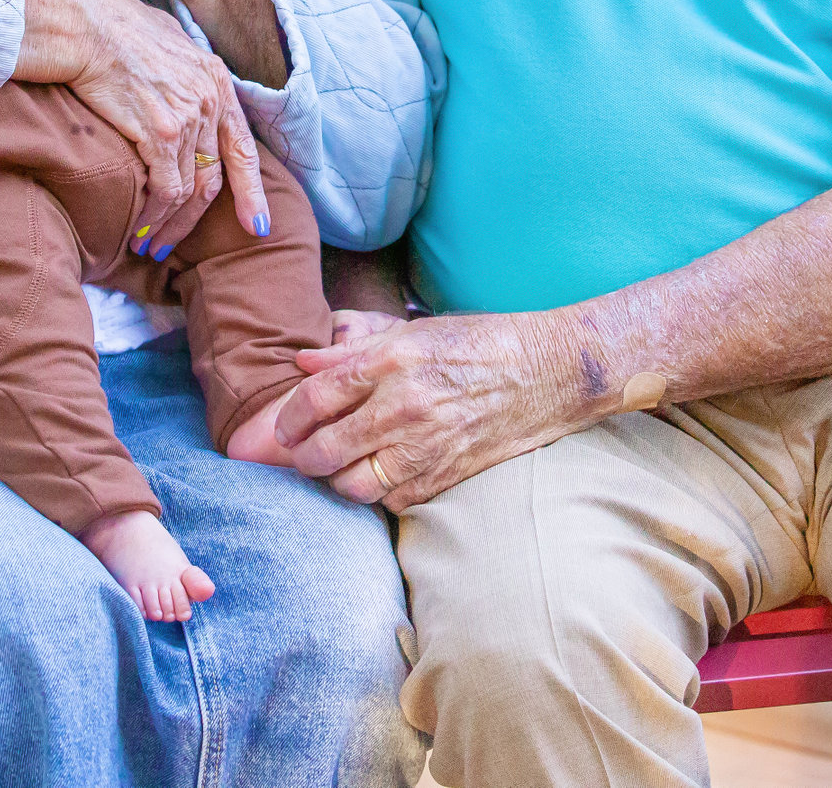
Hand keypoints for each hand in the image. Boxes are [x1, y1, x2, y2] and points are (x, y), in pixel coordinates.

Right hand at [16, 0, 272, 247]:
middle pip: (216, 178)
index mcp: (216, 81)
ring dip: (170, 225)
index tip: (259, 225)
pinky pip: (165, 189)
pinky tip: (140, 230)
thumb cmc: (116, 30)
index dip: (252, 191)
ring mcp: (189, 117)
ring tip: (150, 245)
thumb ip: (185, 73)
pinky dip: (154, 215)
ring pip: (189, 191)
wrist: (87, 25)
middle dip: (198, 221)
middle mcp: (210, 100)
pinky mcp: (161, 132)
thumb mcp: (169, 45)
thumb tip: (181, 88)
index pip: (243, 148)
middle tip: (177, 247)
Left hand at [273, 311, 587, 512]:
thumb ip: (352, 350)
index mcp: (392, 361)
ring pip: (353, 485)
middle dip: (303, 456)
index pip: (317, 397)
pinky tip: (377, 476)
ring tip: (335, 468)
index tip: (285, 425)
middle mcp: (404, 406)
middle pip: (325, 449)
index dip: (290, 416)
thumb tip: (302, 363)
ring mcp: (427, 445)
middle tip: (301, 452)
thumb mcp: (413, 331)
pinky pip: (391, 500)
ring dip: (335, 480)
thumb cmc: (477, 343)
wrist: (546, 372)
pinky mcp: (446, 475)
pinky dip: (376, 493)